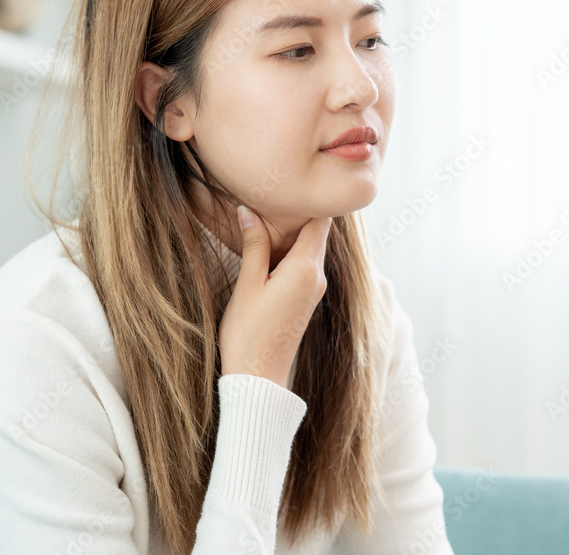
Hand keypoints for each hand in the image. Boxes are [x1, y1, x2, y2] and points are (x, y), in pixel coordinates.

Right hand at [217, 205, 332, 389]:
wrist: (258, 378)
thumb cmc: (248, 333)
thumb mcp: (248, 284)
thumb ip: (253, 245)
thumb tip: (248, 211)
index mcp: (306, 269)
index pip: (320, 222)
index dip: (305, 203)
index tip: (284, 190)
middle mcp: (318, 277)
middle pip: (316, 233)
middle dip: (296, 217)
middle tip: (268, 201)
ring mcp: (315, 290)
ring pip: (310, 250)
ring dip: (290, 237)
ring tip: (262, 224)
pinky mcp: (306, 301)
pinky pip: (305, 266)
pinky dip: (290, 254)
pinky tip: (267, 253)